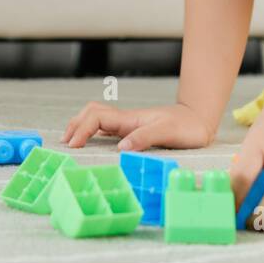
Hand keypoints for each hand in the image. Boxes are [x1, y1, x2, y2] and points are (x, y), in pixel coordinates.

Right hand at [61, 102, 213, 150]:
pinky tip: (91, 142)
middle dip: (75, 125)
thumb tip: (120, 148)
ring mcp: (128, 124)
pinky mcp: (133, 130)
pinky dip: (93, 131)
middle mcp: (125, 120)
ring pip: (97, 118)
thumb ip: (143, 138)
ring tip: (71, 140)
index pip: (96, 118)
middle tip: (65, 143)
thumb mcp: (165, 132)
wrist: (198, 119)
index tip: (73, 145)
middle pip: (91, 113)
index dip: (82, 130)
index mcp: (129, 119)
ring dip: (81, 125)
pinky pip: (106, 127)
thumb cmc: (185, 126)